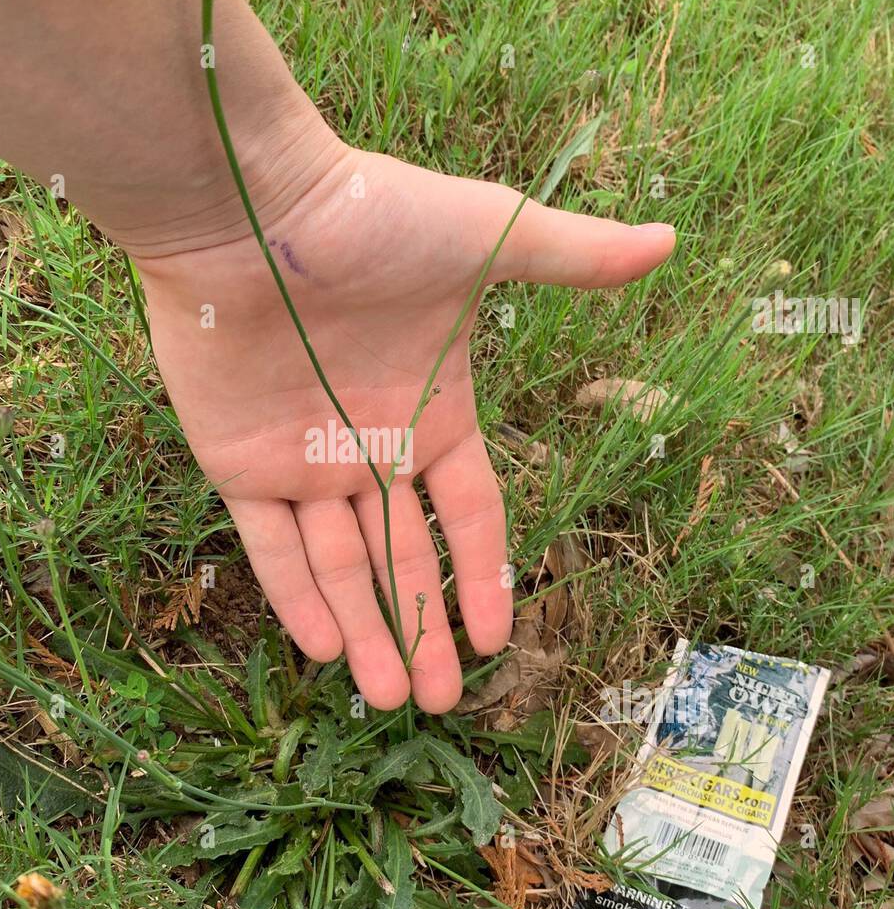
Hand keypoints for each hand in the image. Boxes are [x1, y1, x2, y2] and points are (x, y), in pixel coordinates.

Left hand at [132, 140, 674, 713]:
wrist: (249, 204)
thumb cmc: (370, 217)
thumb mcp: (488, 236)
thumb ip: (573, 256)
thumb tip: (670, 240)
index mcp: (432, 409)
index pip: (469, 512)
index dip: (483, 574)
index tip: (497, 637)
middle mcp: (370, 446)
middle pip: (405, 556)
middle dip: (423, 629)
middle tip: (443, 704)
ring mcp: (302, 460)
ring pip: (340, 567)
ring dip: (365, 632)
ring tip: (390, 702)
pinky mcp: (237, 464)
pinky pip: (269, 548)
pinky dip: (295, 598)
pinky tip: (323, 652)